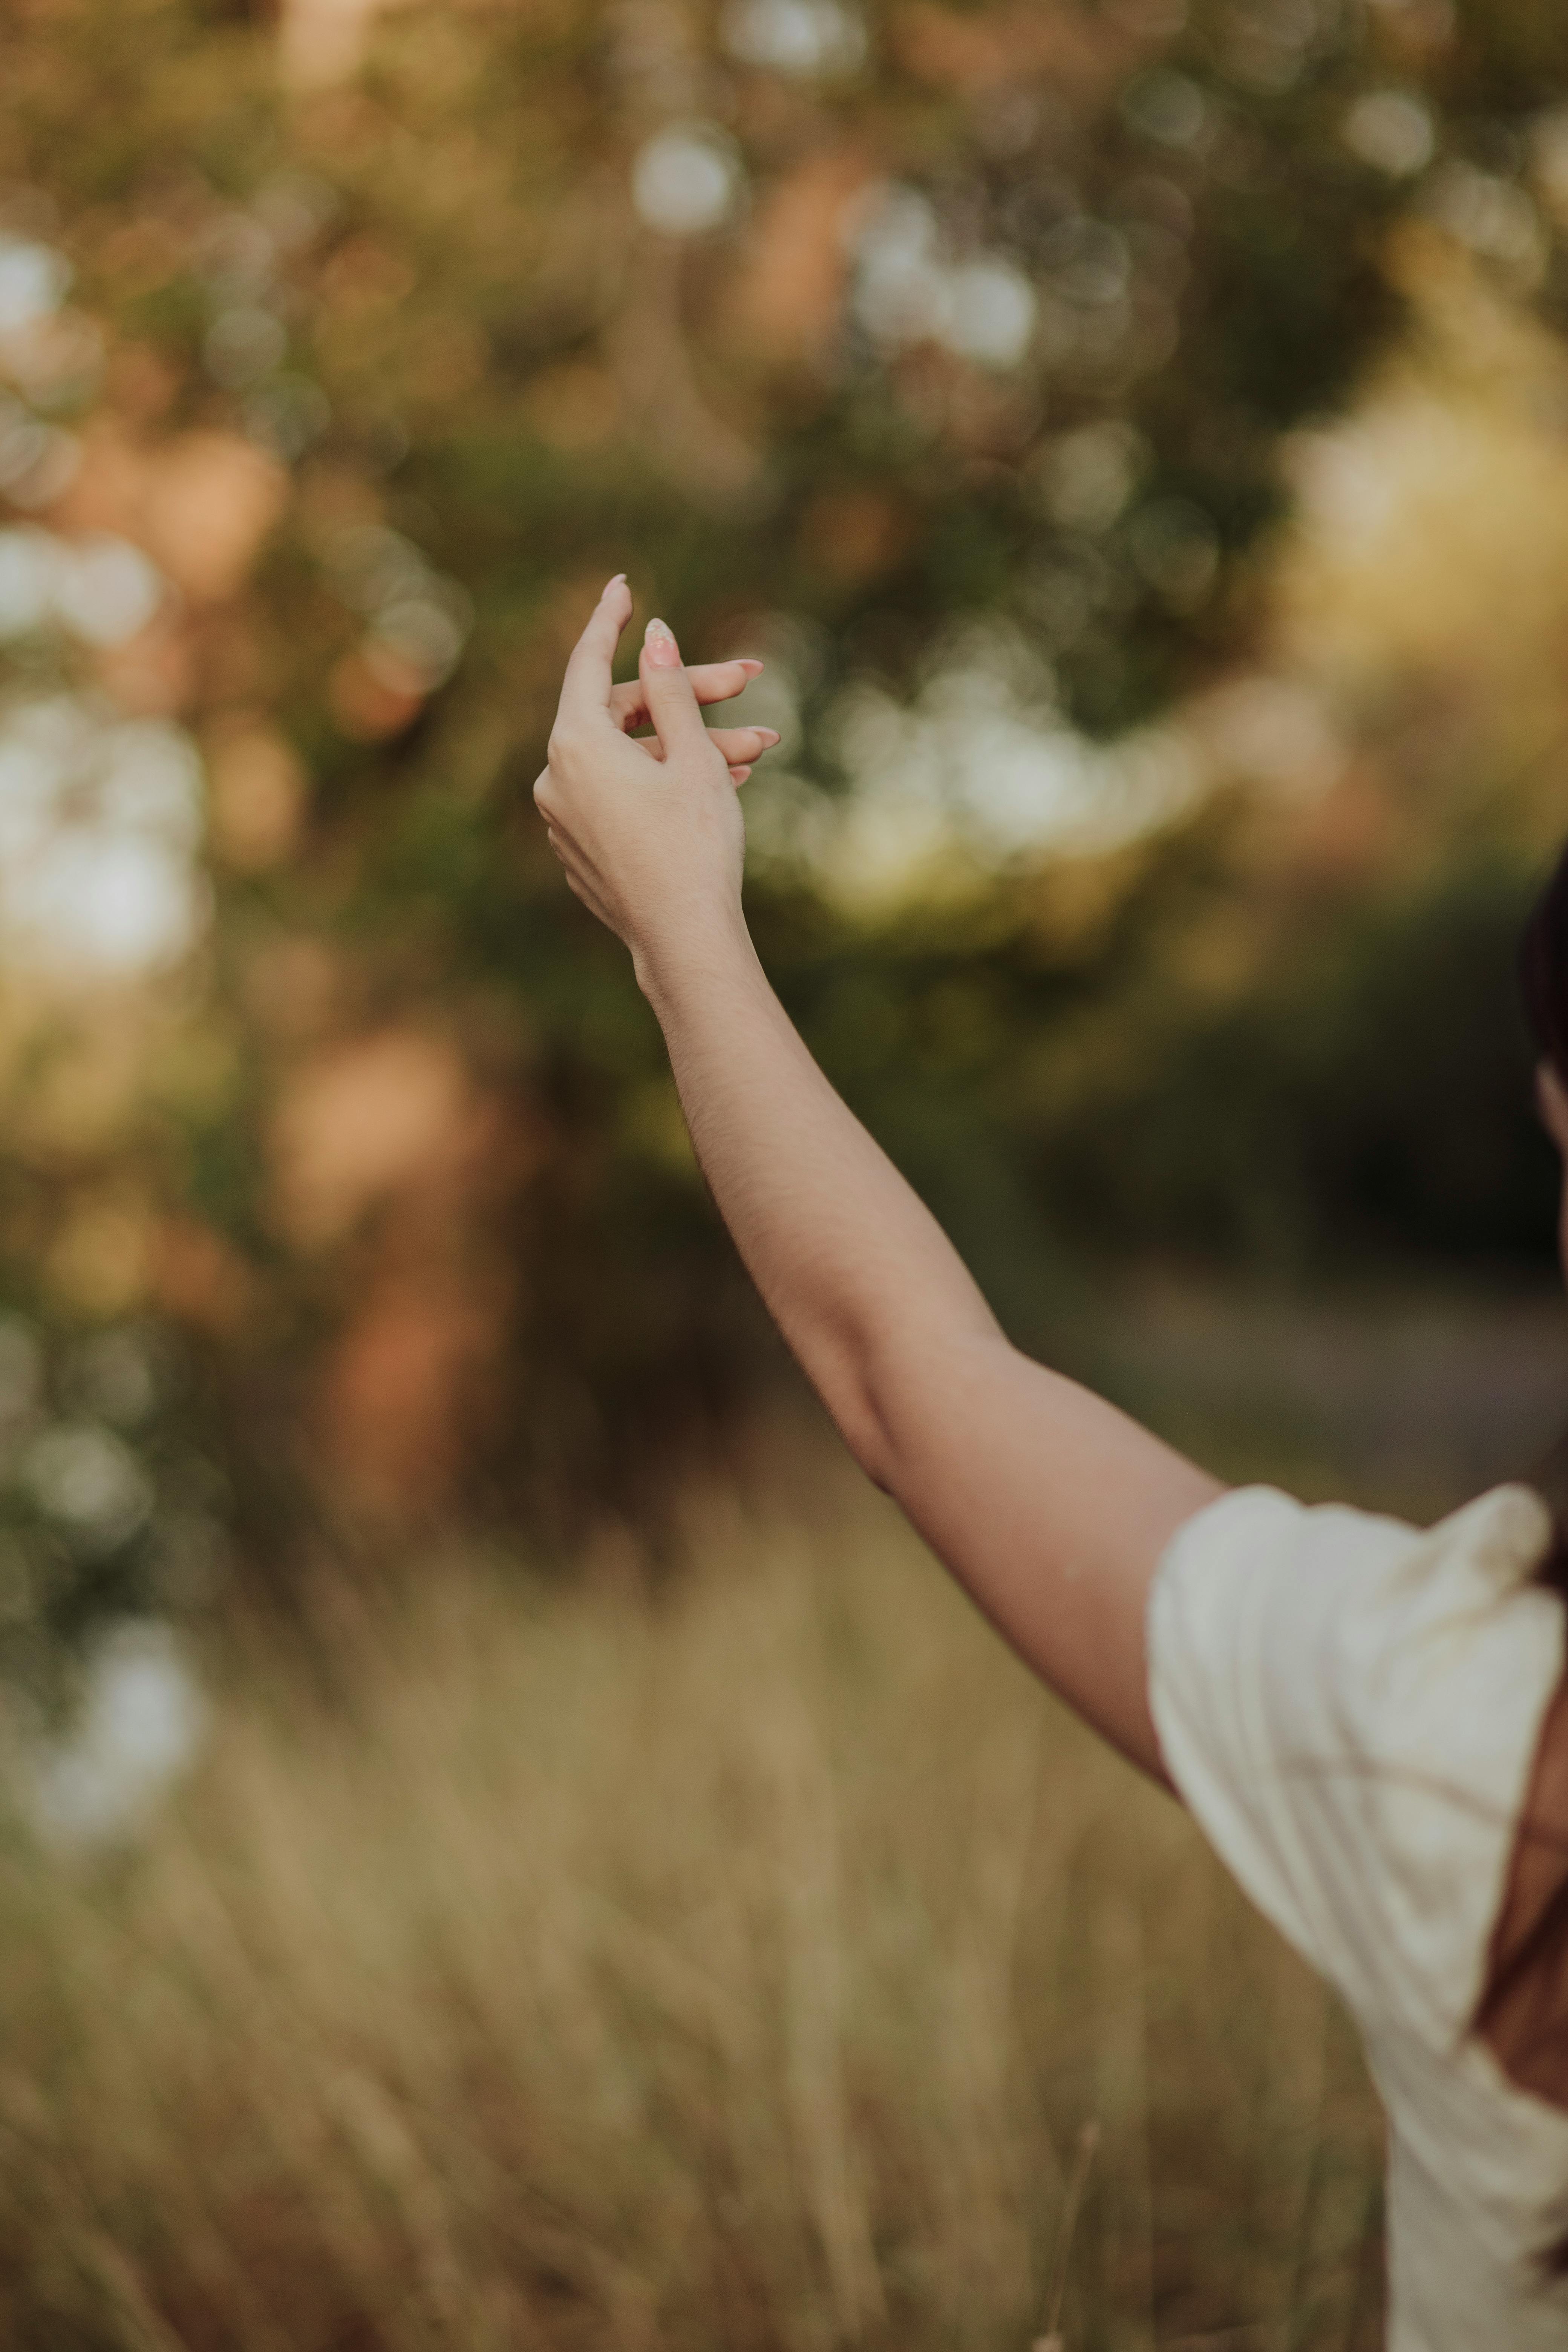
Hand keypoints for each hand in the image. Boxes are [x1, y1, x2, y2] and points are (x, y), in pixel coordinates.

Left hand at [534, 577, 776, 987]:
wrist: (686, 942)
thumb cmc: (694, 845)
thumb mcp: (693, 755)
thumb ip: (671, 688)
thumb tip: (653, 636)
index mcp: (575, 745)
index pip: (588, 661)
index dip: (608, 619)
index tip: (622, 585)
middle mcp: (556, 780)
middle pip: (624, 715)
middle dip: (690, 697)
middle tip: (749, 681)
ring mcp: (566, 820)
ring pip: (632, 761)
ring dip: (693, 747)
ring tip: (757, 747)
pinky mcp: (584, 853)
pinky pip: (625, 798)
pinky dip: (668, 783)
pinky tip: (723, 784)